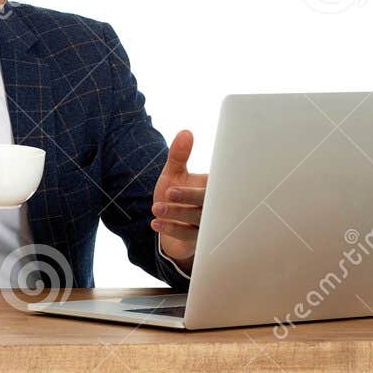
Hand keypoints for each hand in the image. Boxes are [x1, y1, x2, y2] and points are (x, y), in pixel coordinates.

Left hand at [152, 130, 206, 270]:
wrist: (169, 226)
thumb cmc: (176, 197)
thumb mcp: (175, 174)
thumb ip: (179, 155)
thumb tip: (185, 132)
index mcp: (213, 188)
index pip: (216, 184)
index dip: (209, 181)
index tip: (197, 176)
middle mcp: (214, 206)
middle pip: (207, 202)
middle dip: (188, 197)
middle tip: (170, 191)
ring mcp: (207, 225)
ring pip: (197, 220)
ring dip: (176, 214)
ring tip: (156, 208)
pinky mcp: (197, 240)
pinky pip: (187, 236)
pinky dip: (171, 229)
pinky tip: (156, 223)